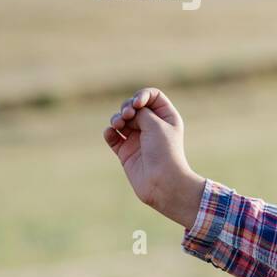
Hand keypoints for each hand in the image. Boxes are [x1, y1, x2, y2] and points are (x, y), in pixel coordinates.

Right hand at [103, 87, 203, 228]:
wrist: (161, 182)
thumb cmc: (164, 152)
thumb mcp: (155, 125)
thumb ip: (141, 112)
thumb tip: (129, 112)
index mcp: (166, 117)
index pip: (152, 96)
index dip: (142, 95)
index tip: (137, 104)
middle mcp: (152, 126)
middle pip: (133, 106)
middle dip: (126, 107)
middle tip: (127, 115)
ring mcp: (138, 139)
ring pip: (121, 120)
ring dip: (116, 118)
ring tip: (118, 124)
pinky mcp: (126, 152)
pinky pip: (112, 137)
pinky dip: (109, 132)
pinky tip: (111, 133)